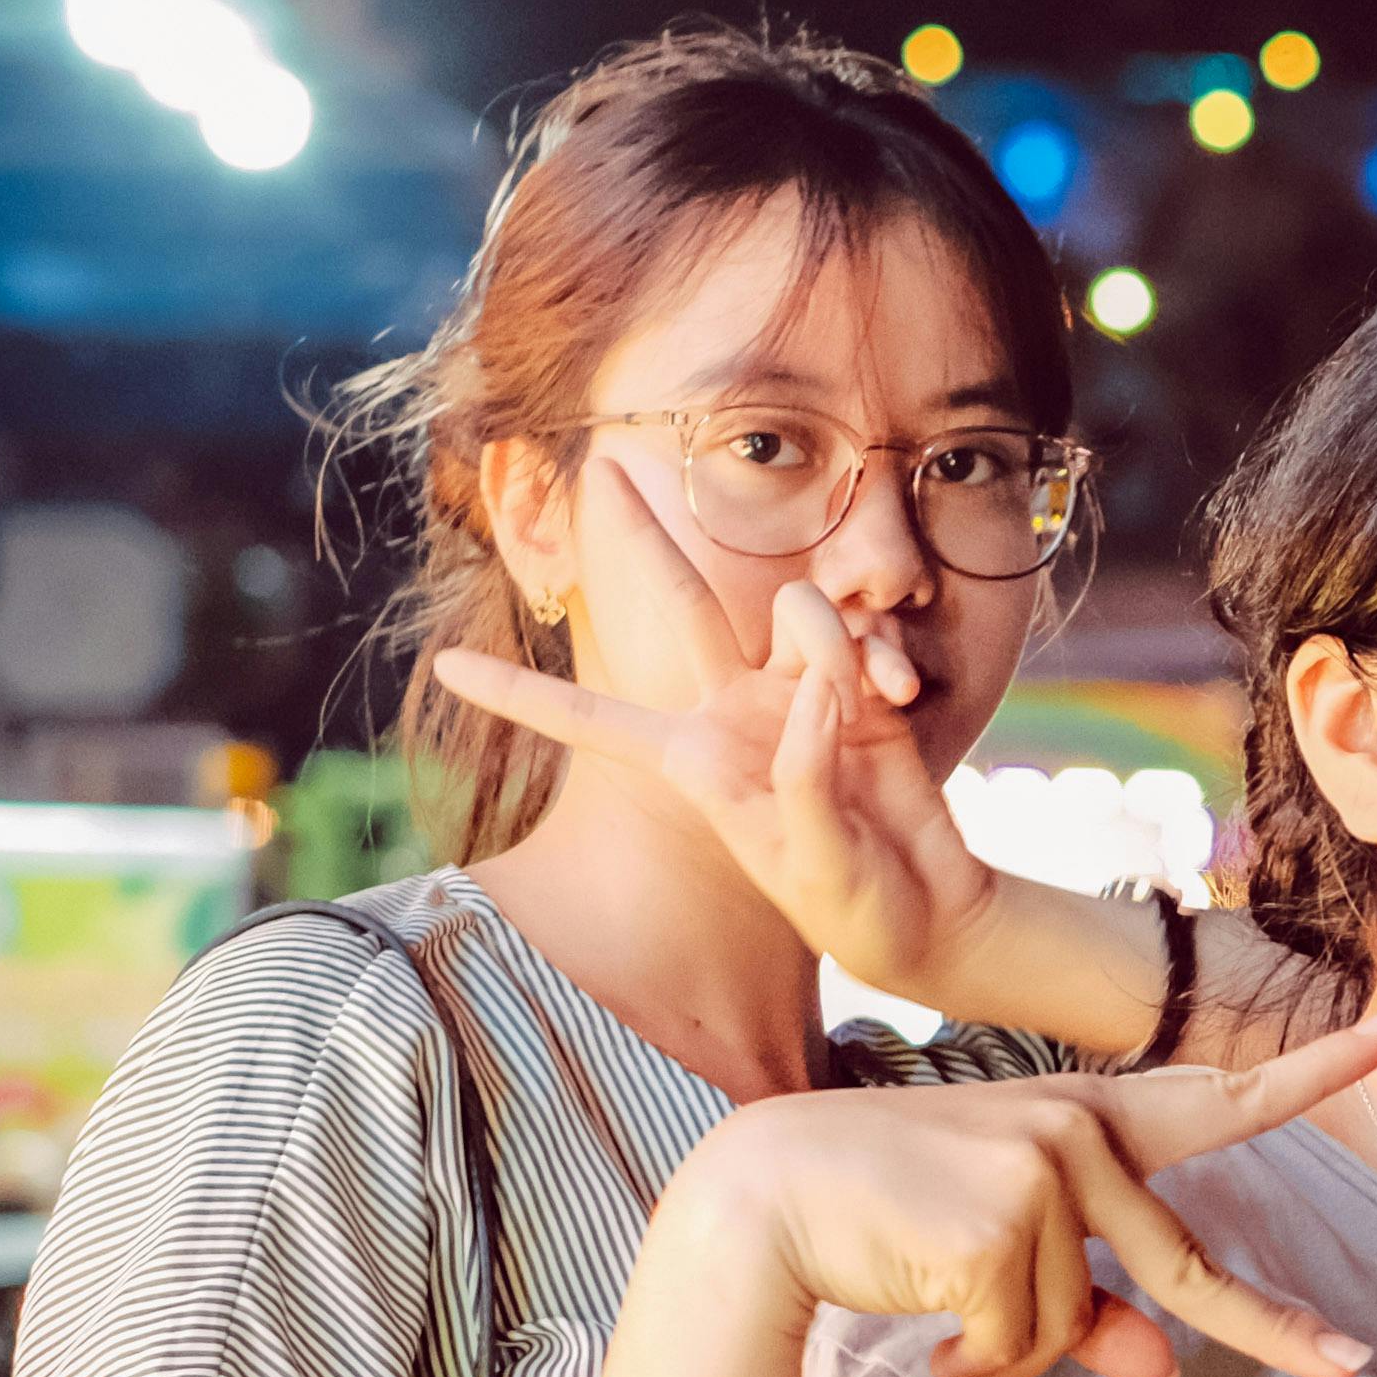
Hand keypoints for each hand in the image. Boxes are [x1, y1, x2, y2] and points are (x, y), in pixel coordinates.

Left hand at [432, 547, 1006, 1000]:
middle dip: (642, 535)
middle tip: (605, 466)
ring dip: (829, 646)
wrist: (931, 910)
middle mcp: (733, 712)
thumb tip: (818, 690)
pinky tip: (902, 703)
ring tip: (867, 706)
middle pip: (678, 600)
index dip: (518, 695)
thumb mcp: (815, 864)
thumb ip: (805, 776)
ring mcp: (796, 692)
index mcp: (693, 763)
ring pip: (796, 611)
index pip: (588, 723)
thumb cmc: (858, 908)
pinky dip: (880, 664)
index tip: (444, 671)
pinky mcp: (858, 686)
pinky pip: (860, 636)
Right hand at [668, 1015, 1376, 1376]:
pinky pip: (1022, 1344)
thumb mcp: (1001, 1260)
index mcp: (1085, 1122)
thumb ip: (1090, 1308)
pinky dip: (976, 1363)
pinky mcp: (1004, 1221)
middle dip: (1271, 1329)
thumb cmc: (882, 1221)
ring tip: (939, 1330)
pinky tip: (923, 1331)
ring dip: (1008, 1358)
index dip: (1311, 1073)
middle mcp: (1077, 1129)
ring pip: (1075, 1327)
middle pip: (1185, 1268)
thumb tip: (1166, 1364)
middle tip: (1356, 1368)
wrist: (759, 1204)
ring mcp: (1045, 1167)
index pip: (1216, 1100)